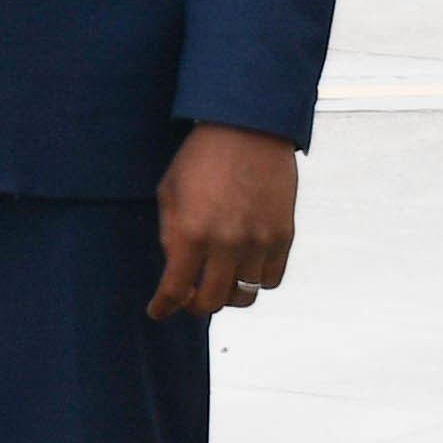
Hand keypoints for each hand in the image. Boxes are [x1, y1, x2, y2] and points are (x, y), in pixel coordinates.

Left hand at [150, 123, 299, 319]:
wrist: (249, 130)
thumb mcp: (170, 192)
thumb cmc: (200, 158)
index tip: (158, 312)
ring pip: (245, 295)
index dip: (164, 306)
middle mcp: (227, 243)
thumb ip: (171, 234)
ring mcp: (260, 241)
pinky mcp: (284, 235)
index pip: (176, 289)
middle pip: (212, 301)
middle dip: (194, 306)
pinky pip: (271, 279)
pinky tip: (243, 271)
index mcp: (192, 232)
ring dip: (227, 295)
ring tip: (217, 284)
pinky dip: (255, 282)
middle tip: (187, 300)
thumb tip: (176, 268)